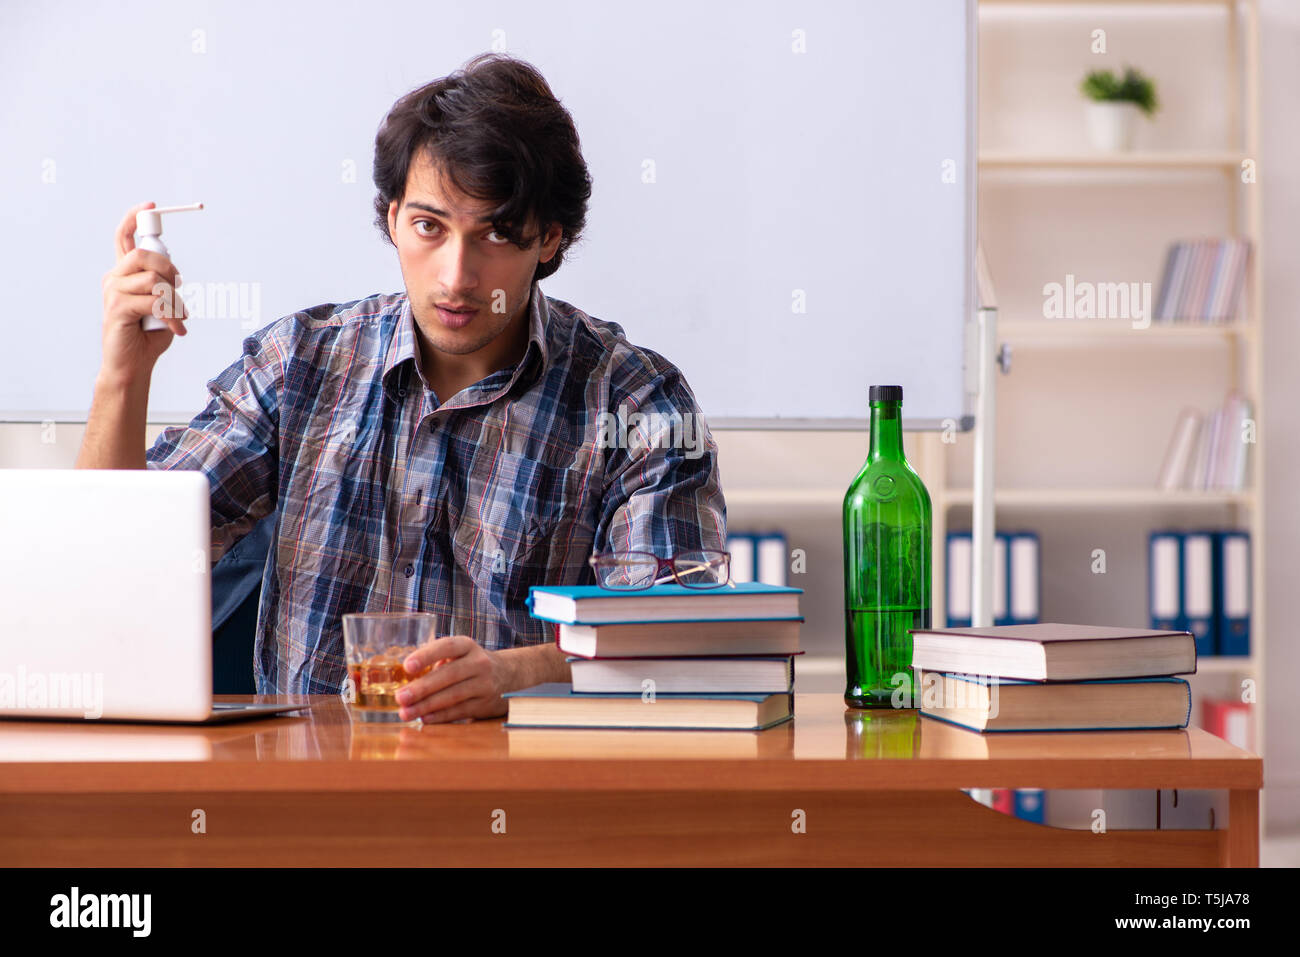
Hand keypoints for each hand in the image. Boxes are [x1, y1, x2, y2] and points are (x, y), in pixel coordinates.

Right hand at [98, 201, 188, 386]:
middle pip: (145, 253)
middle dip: (170, 268)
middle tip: (178, 288)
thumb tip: (173, 273)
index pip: (124, 237)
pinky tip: (176, 328)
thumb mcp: (162, 304)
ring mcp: (113, 292)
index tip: (151, 206)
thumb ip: (164, 284)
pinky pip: (153, 301)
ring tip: (178, 316)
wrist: (133, 365)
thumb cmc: (148, 335)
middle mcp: (114, 278)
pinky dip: (171, 315)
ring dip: (175, 299)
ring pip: (153, 279)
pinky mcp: (117, 309)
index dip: (135, 217)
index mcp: (124, 273)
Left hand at [395, 635, 509, 723]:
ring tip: (406, 713)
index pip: (447, 647)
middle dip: (422, 688)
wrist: (507, 676)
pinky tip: (424, 719)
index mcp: (467, 646)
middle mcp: (478, 663)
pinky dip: (440, 716)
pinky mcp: (485, 704)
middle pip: (448, 675)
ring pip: (453, 696)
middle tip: (400, 697)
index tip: (407, 666)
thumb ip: (436, 661)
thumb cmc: (469, 664)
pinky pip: (460, 711)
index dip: (427, 655)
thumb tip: (403, 679)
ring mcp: (484, 684)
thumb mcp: (459, 654)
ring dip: (427, 706)